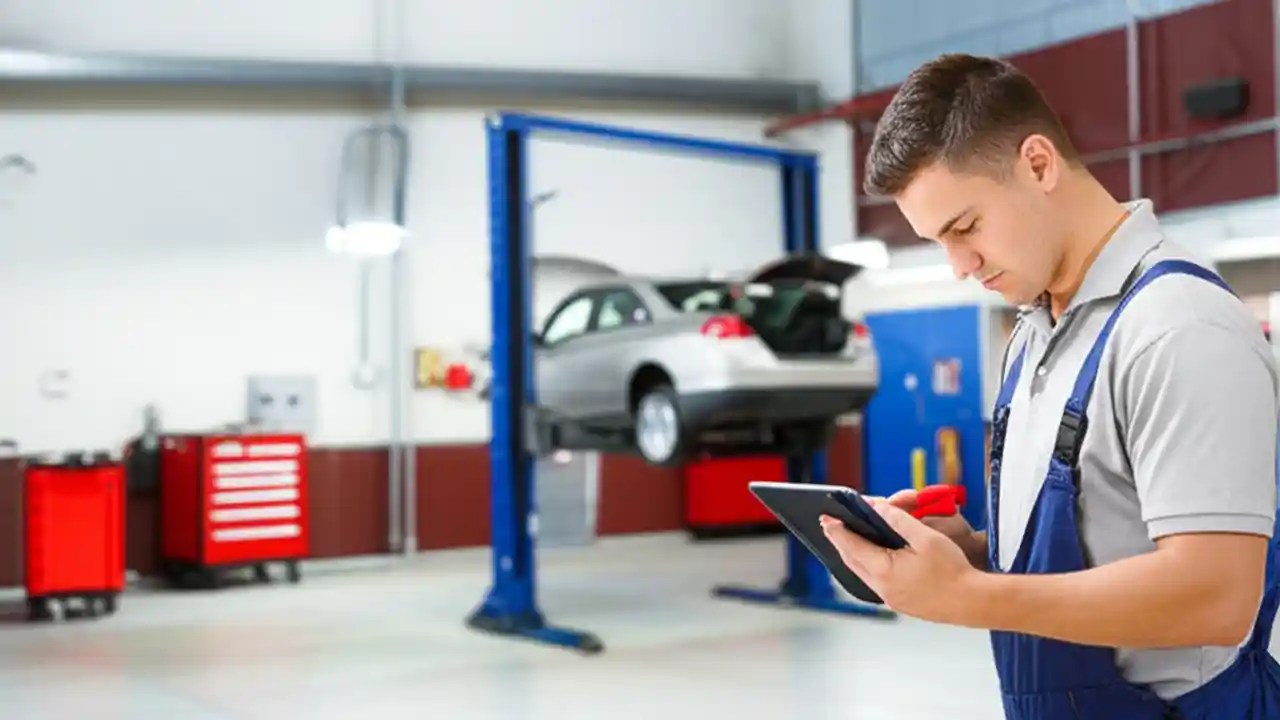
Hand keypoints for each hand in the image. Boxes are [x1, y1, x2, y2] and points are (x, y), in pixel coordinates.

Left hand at [820, 499, 981, 624]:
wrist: (972, 602)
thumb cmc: (953, 570)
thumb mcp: (925, 537)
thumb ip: (898, 520)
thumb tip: (878, 508)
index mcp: (884, 570)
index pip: (851, 546)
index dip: (837, 531)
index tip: (826, 519)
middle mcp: (882, 587)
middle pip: (852, 561)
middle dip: (840, 542)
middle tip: (831, 527)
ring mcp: (891, 598)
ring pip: (863, 573)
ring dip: (854, 555)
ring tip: (848, 540)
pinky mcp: (901, 603)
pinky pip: (876, 582)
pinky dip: (869, 566)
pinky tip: (873, 558)